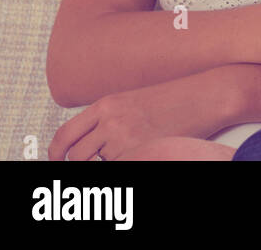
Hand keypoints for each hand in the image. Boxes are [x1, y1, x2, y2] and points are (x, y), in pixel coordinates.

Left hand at [49, 82, 203, 161]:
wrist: (205, 96)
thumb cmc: (174, 99)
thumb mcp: (133, 102)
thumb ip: (108, 119)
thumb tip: (90, 144)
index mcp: (106, 104)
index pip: (64, 134)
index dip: (55, 153)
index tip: (56, 160)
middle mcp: (111, 120)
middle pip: (76, 156)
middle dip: (81, 164)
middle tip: (93, 163)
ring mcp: (125, 137)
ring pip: (103, 162)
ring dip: (114, 159)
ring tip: (137, 144)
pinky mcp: (140, 150)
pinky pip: (123, 164)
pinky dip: (131, 160)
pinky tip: (148, 146)